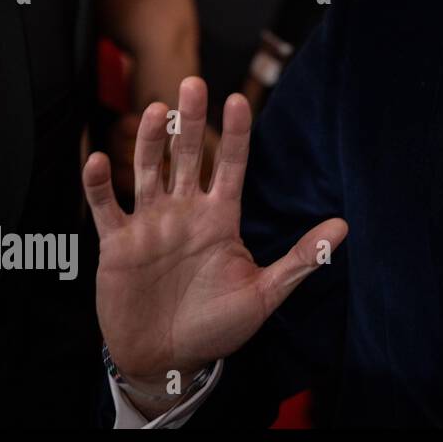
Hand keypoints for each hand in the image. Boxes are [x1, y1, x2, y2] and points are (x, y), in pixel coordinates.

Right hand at [83, 76, 347, 414]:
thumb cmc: (218, 327)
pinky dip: (99, 183)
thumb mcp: (266, 293)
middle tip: (194, 82)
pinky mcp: (118, 244)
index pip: (231, 164)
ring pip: (149, 170)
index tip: (238, 98)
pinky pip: (106, 206)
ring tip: (159, 111)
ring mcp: (151, 224)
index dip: (235, 132)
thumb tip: (344, 228)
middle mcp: (186, 213)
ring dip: (151, 142)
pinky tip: (98, 158)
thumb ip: (302, 258)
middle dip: (192, 121)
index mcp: (221, 218)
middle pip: (189, 156)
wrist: (168, 359)